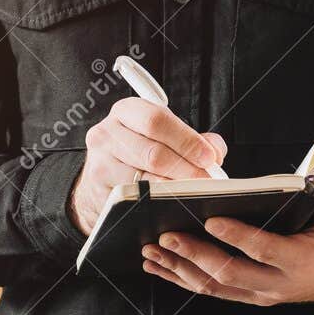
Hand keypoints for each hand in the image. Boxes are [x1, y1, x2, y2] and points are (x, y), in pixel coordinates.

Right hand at [70, 98, 227, 235]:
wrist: (102, 179)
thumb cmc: (137, 153)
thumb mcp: (162, 136)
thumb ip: (192, 139)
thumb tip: (215, 151)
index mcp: (127, 111)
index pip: (157, 120)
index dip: (187, 140)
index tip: (209, 157)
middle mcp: (107, 133)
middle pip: (153, 152)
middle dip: (187, 169)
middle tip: (207, 180)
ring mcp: (100, 162)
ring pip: (145, 178)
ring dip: (176, 188)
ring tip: (195, 192)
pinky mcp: (98, 189)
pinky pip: (134, 197)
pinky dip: (157, 201)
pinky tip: (171, 203)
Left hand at [140, 173, 313, 304]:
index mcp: (298, 262)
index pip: (263, 250)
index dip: (237, 237)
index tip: (212, 220)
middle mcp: (275, 283)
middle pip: (229, 272)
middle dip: (194, 254)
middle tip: (167, 236)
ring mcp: (257, 293)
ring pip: (213, 286)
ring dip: (179, 269)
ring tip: (152, 252)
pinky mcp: (245, 295)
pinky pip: (208, 290)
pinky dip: (180, 279)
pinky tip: (158, 268)